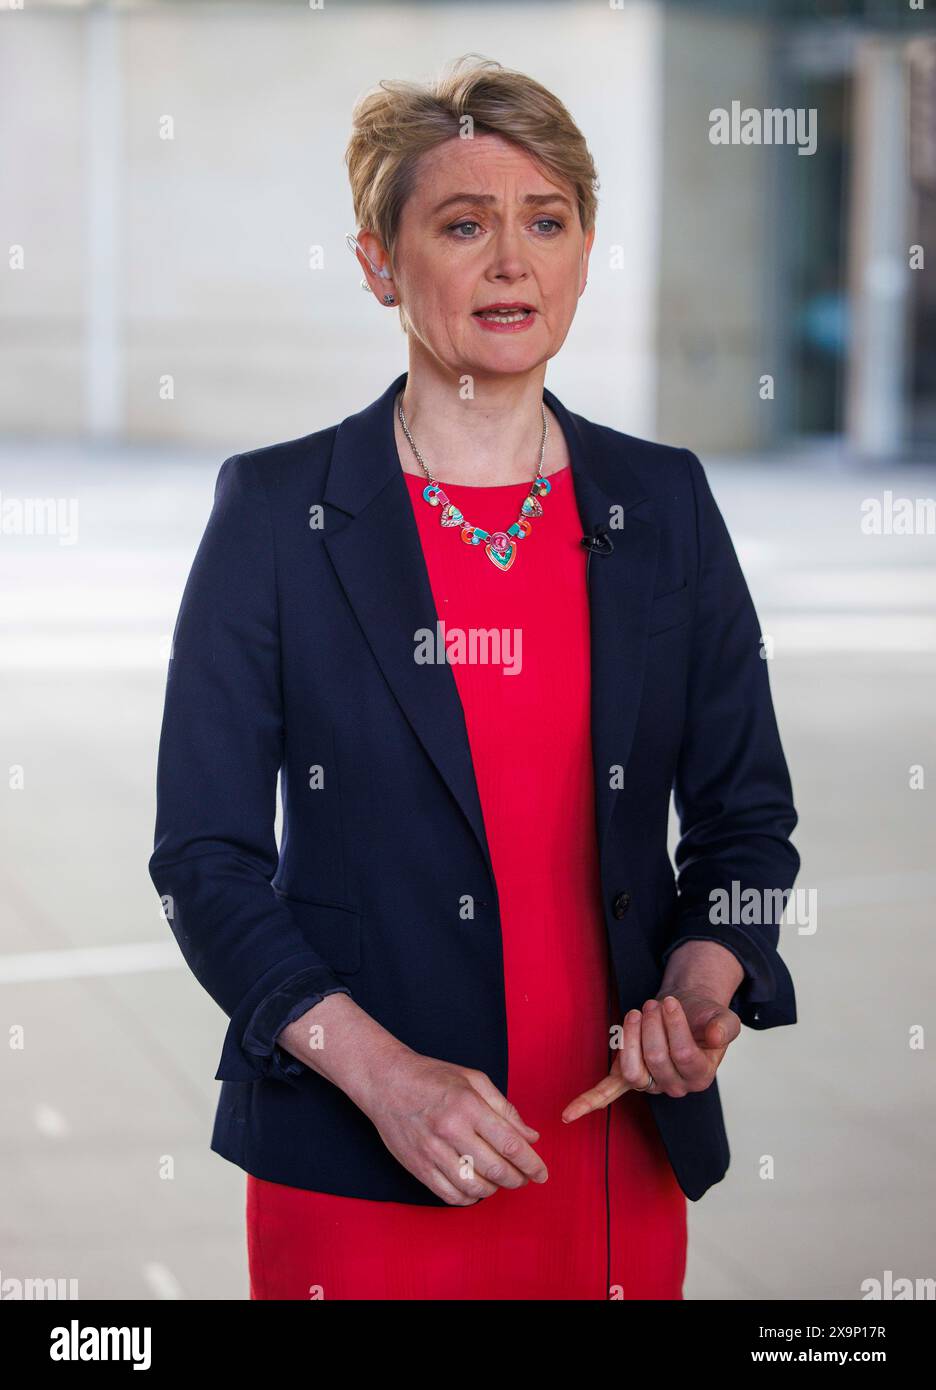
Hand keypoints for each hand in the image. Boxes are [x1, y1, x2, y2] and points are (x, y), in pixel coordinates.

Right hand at [360, 1049, 549, 1205]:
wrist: (386, 1081)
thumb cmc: (432, 1077)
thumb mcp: (473, 1080)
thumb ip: (505, 1109)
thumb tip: (531, 1137)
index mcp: (468, 1106)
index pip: (510, 1144)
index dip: (531, 1163)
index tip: (541, 1173)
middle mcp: (450, 1130)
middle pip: (496, 1170)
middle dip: (518, 1179)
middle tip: (524, 1178)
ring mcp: (432, 1151)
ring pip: (475, 1187)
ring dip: (494, 1189)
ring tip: (499, 1180)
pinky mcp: (418, 1167)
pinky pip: (450, 1195)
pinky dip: (469, 1198)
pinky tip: (476, 1187)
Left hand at [561, 988, 740, 1121]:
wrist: (687, 1010)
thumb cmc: (703, 1017)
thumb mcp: (723, 1017)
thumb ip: (724, 1026)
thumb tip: (716, 1035)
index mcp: (700, 1075)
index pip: (684, 1055)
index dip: (675, 1026)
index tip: (670, 1001)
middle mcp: (674, 1086)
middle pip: (656, 1059)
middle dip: (652, 1026)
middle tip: (653, 1003)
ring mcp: (649, 1084)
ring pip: (632, 1070)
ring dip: (630, 1039)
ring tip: (635, 1014)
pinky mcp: (626, 1077)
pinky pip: (608, 1093)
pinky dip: (588, 1103)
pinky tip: (569, 1114)